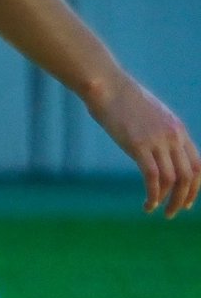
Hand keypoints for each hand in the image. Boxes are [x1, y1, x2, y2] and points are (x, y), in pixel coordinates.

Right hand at [87, 75, 200, 217]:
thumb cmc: (121, 99)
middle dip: (184, 198)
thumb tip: (154, 147)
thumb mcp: (149, 115)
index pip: (198, 165)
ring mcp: (157, 141)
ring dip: (169, 201)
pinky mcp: (138, 146)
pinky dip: (153, 195)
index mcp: (178, 130)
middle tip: (174, 212)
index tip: (186, 201)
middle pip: (189, 176)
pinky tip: (148, 204)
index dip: (196, 187)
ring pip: (173, 180)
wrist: (107, 85)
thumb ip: (158, 132)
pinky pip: (153, 177)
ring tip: (160, 211)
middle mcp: (173, 136)